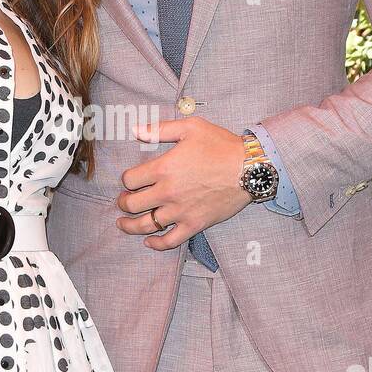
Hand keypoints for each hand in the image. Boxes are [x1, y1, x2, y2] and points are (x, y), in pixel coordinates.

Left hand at [115, 117, 250, 250]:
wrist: (249, 168)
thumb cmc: (221, 145)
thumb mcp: (190, 128)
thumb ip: (160, 129)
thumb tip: (135, 131)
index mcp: (163, 168)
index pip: (129, 180)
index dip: (125, 180)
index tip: (129, 180)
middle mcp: (167, 192)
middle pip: (132, 204)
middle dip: (122, 203)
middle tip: (122, 201)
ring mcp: (180, 211)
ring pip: (146, 225)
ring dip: (130, 226)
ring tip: (123, 223)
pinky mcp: (194, 224)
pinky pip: (170, 241)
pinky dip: (156, 244)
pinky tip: (148, 241)